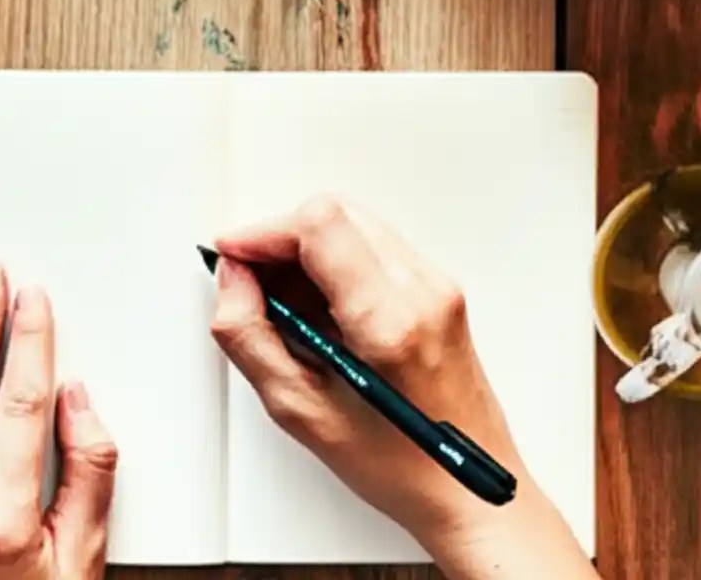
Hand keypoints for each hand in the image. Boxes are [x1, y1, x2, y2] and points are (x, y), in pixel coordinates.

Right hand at [209, 196, 596, 577]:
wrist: (468, 488)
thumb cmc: (402, 466)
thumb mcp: (302, 412)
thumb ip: (251, 338)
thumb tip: (232, 282)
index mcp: (389, 321)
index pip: (319, 225)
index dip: (263, 233)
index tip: (233, 257)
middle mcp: (423, 291)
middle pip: (335, 213)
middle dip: (280, 239)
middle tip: (251, 284)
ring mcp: (438, 287)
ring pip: (353, 224)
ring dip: (306, 252)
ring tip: (286, 307)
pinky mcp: (440, 291)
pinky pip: (373, 247)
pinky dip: (334, 264)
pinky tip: (320, 312)